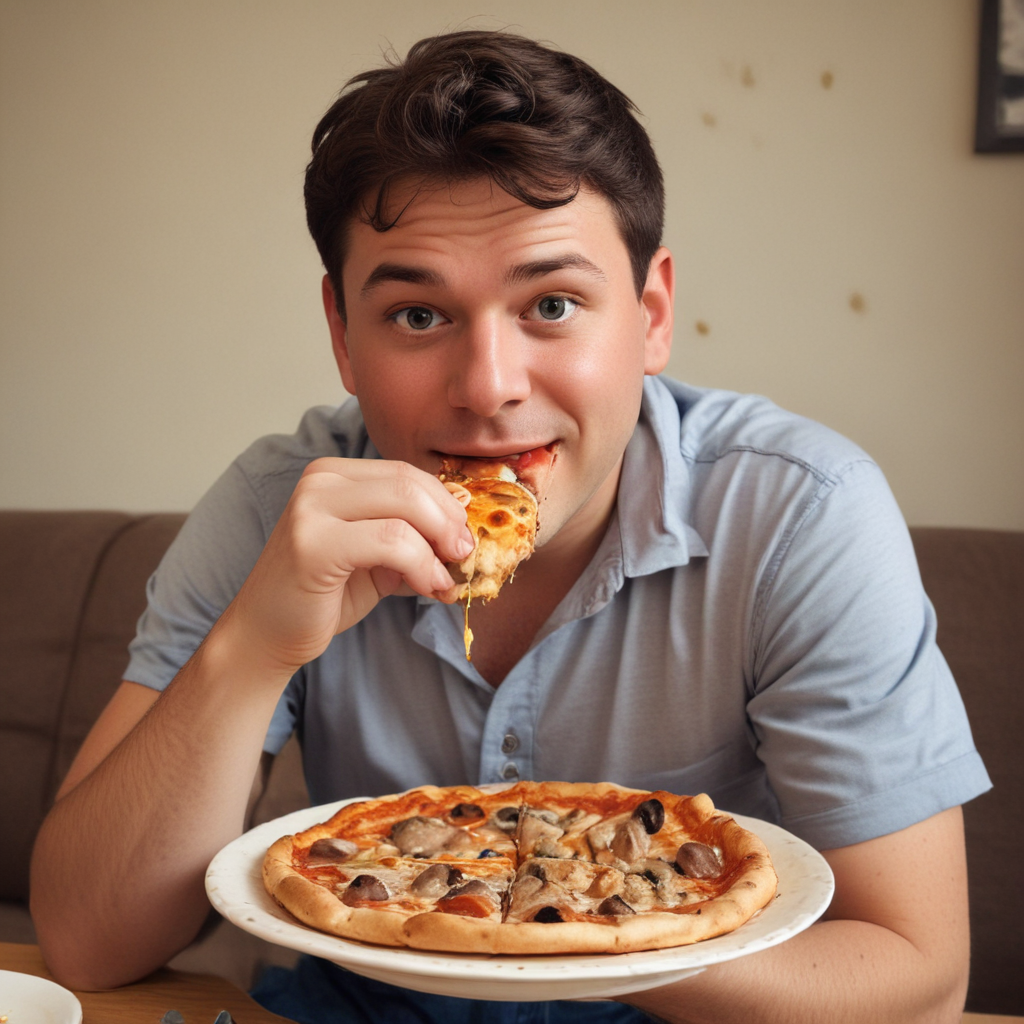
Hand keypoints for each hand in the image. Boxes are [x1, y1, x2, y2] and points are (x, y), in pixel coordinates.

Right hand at [221, 458, 473, 675]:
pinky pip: (391, 542)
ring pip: (405, 509)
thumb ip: (412, 537)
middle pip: (410, 485)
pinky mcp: (312, 544)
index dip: (447, 505)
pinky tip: (429, 587)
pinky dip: (422, 565)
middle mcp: (319, 481)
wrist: (266, 635)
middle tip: (464, 556)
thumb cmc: (321, 596)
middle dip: (449, 522)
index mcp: (334, 474)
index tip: (464, 539)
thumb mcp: (376, 556)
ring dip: (438, 549)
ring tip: (444, 580)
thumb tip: (465, 530)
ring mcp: (311, 508)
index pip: (408, 473)